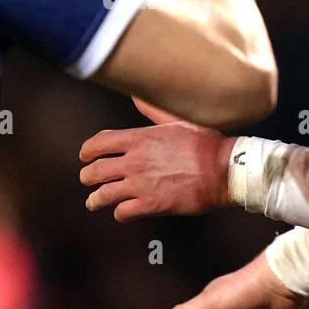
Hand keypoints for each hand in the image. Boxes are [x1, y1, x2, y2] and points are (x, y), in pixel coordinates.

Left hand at [79, 98, 232, 220]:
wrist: (223, 170)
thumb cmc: (204, 144)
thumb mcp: (177, 120)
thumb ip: (153, 110)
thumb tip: (137, 95)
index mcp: (139, 139)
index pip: (99, 143)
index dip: (88, 150)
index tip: (85, 155)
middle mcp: (134, 162)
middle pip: (96, 170)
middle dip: (88, 176)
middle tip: (87, 179)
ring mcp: (141, 185)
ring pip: (104, 194)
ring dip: (96, 199)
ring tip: (94, 201)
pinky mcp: (151, 205)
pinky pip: (123, 212)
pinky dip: (119, 213)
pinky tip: (122, 212)